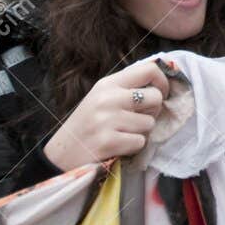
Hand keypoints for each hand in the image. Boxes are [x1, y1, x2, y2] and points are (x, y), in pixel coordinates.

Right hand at [43, 58, 169, 170]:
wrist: (61, 155)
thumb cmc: (86, 126)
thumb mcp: (101, 98)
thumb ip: (126, 89)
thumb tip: (160, 83)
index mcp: (107, 84)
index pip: (149, 70)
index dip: (163, 82)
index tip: (161, 94)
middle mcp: (108, 98)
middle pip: (155, 97)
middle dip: (153, 111)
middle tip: (138, 119)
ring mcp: (107, 119)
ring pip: (150, 123)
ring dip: (141, 132)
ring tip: (122, 134)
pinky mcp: (109, 141)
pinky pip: (140, 142)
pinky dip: (133, 147)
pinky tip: (118, 146)